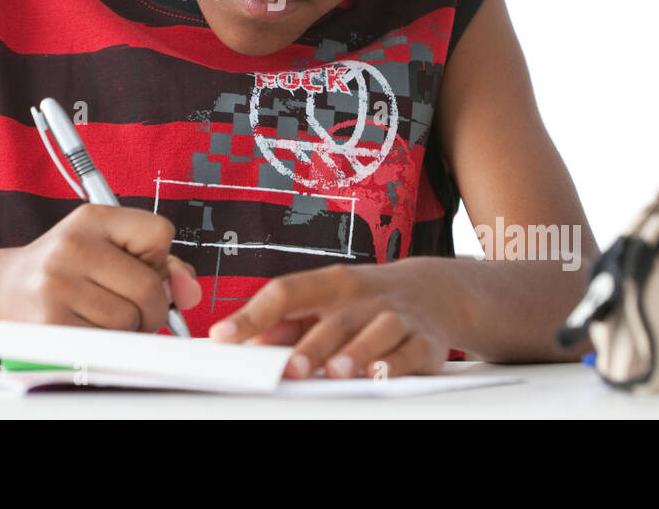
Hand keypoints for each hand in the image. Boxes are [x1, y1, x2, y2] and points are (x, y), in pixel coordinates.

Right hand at [0, 205, 201, 332]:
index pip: (160, 233)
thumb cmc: (67, 269)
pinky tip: (89, 330)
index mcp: (93, 218)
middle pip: (149, 287)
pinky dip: (107, 345)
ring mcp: (58, 284)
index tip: (136, 265)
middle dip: (152, 308)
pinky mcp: (50, 321)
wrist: (0, 289)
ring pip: (129, 320)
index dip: (158, 258)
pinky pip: (106, 343)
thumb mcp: (109, 248)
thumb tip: (190, 291)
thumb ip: (162, 265)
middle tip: (132, 309)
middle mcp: (74, 245)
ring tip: (103, 317)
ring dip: (127, 329)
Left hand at [207, 258, 455, 378]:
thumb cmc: (366, 300)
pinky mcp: (425, 340)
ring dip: (356, 352)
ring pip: (377, 331)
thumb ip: (289, 323)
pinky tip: (379, 374)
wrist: (435, 290)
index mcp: (330, 284)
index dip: (252, 314)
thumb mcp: (327, 301)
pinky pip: (411, 352)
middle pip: (334, 319)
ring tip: (334, 372)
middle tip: (288, 369)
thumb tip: (248, 343)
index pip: (285, 292)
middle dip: (311, 345)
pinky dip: (396, 364)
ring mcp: (396, 316)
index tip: (224, 336)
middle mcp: (363, 296)